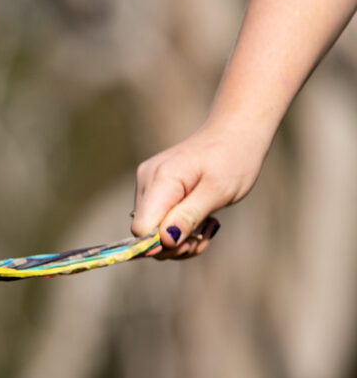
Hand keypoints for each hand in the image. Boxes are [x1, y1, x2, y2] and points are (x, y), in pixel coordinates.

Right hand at [131, 120, 265, 257]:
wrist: (235, 133)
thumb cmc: (233, 159)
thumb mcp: (218, 192)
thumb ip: (189, 216)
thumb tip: (164, 241)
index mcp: (160, 180)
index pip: (142, 229)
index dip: (163, 243)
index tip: (191, 241)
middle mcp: (146, 181)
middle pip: (144, 233)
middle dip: (175, 244)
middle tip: (204, 236)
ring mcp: (147, 185)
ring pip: (152, 230)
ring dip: (180, 239)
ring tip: (207, 227)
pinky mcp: (154, 190)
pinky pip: (158, 220)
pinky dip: (179, 229)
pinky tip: (199, 221)